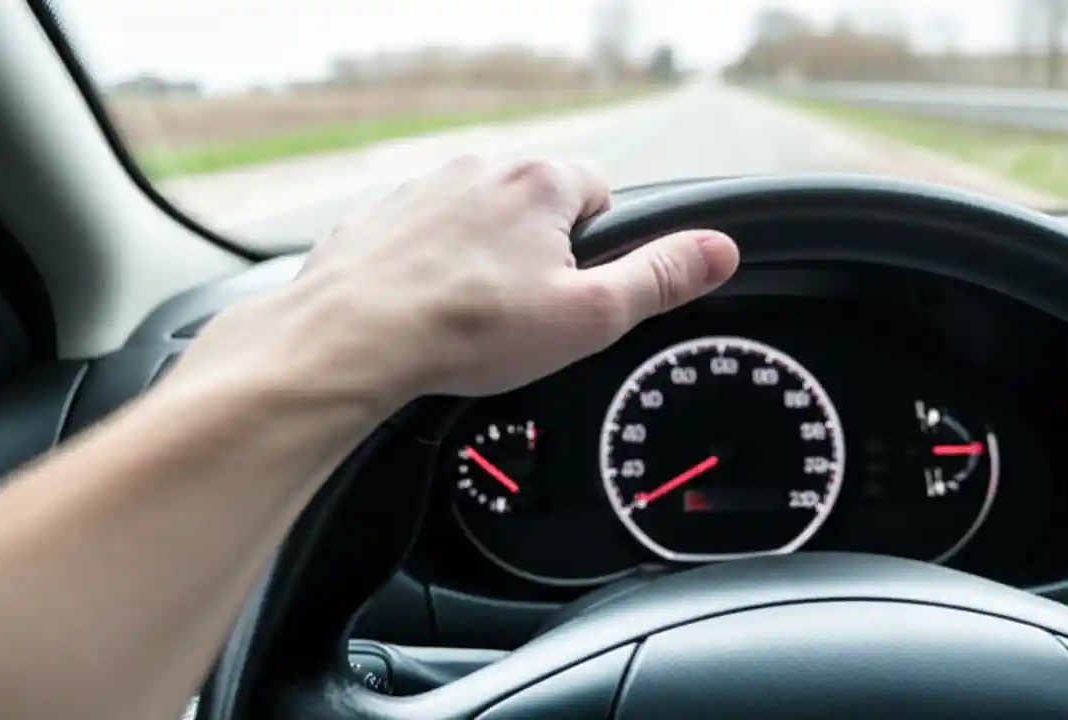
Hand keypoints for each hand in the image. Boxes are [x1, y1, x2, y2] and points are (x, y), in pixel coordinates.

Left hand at [177, 157, 738, 415]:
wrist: (349, 341)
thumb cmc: (466, 330)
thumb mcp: (591, 316)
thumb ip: (661, 278)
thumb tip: (718, 250)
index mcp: (541, 183)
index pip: (603, 194)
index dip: (603, 250)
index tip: (582, 293)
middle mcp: (481, 169)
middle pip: (540, 209)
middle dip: (543, 258)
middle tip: (530, 317)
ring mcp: (424, 190)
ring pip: (481, 223)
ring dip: (488, 262)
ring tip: (477, 321)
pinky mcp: (380, 218)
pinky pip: (428, 238)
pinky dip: (435, 269)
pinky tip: (431, 312)